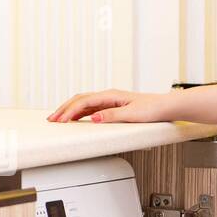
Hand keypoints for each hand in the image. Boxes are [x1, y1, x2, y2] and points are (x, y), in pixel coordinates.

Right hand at [46, 89, 176, 123]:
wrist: (165, 106)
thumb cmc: (152, 109)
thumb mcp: (132, 114)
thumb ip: (111, 116)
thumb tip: (93, 118)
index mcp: (111, 95)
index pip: (84, 102)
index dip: (70, 111)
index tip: (61, 120)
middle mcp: (108, 96)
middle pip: (80, 100)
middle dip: (64, 109)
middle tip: (52, 119)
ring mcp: (110, 101)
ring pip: (84, 103)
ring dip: (70, 110)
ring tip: (58, 119)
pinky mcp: (113, 106)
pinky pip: (91, 108)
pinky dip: (80, 113)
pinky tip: (75, 118)